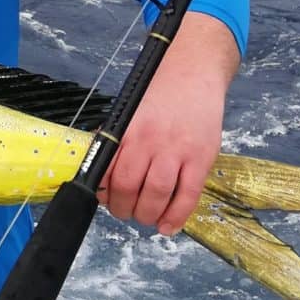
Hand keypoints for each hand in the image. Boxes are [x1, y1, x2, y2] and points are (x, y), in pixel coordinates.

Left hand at [99, 12, 238, 235]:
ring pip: (157, 194)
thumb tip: (98, 170)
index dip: (103, 192)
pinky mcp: (202, 158)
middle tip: (124, 212)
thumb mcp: (129, 111)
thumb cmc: (158, 94)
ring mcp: (178, 150)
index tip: (104, 199)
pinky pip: (188, 195)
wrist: (193, 72)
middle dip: (122, 208)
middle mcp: (150, 140)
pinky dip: (177, 216)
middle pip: (129, 186)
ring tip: (144, 218)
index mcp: (127, 129)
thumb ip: (115, 138)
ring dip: (147, 215)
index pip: (107, 169)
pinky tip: (168, 227)